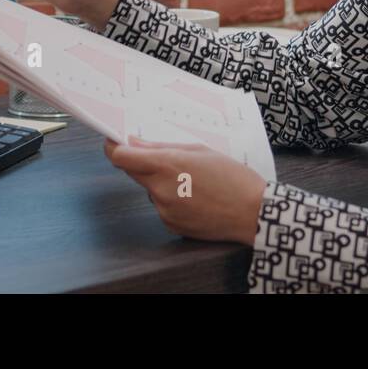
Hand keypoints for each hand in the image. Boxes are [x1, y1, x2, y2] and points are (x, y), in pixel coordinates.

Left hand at [104, 137, 267, 244]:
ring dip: (161, 183)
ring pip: (150, 190)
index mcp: (167, 165)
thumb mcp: (200, 151)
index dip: (113, 148)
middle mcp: (160, 189)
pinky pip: (163, 207)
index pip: (121, 157)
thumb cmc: (233, 177)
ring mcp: (164, 210)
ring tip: (193, 182)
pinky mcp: (171, 225)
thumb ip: (162, 147)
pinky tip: (196, 198)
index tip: (114, 143)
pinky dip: (173, 200)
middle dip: (142, 164)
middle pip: (133, 172)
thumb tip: (134, 143)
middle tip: (166, 159)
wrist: (253, 213)